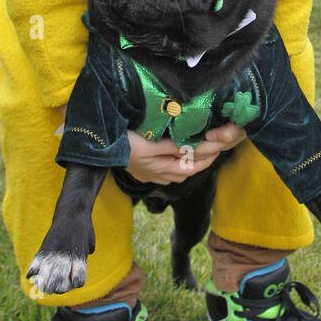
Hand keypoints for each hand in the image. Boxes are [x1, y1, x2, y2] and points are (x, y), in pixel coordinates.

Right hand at [125, 122, 245, 185]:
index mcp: (162, 168)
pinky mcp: (141, 173)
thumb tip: (191, 148)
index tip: (217, 151)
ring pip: (174, 175)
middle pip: (184, 173)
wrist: (102, 150)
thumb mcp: (149, 144)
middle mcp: (158, 175)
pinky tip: (170, 163)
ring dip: (185, 167)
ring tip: (193, 156)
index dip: (206, 160)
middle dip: (199, 164)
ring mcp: (149, 176)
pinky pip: (162, 175)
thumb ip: (170, 148)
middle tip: (210, 152)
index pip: (191, 167)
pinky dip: (172, 169)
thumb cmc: (126, 144)